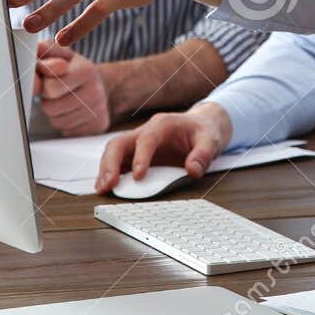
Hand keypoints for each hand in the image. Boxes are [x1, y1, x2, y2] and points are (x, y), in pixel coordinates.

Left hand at [36, 41, 110, 136]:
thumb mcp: (61, 54)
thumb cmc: (74, 69)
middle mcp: (96, 92)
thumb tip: (35, 57)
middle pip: (50, 108)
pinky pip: (67, 132)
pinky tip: (72, 112)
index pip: (50, 88)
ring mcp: (98, 111)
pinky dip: (66, 123)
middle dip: (47, 100)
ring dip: (55, 113)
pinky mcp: (98, 127)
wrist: (101, 85)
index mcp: (86, 70)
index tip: (48, 78)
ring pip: (57, 122)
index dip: (44, 84)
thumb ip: (44, 52)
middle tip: (56, 92)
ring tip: (65, 100)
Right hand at [94, 104, 231, 193]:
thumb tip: (193, 170)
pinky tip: (106, 188)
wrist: (202, 126)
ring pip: (114, 152)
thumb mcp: (211, 141)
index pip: (147, 139)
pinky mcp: (136, 154)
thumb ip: (204, 155)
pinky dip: (110, 174)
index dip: (141, 156)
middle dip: (111, 163)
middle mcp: (146, 132)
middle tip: (108, 184)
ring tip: (102, 189)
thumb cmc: (204, 132)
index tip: (139, 176)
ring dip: (106, 170)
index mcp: (163, 125)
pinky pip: (118, 162)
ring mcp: (138, 143)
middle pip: (119, 142)